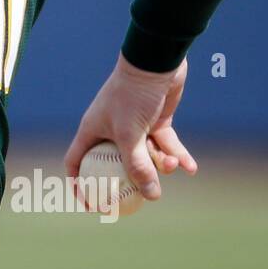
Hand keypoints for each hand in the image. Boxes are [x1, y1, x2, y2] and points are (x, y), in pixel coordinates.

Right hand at [62, 54, 197, 200]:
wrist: (155, 62)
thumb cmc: (132, 95)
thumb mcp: (130, 134)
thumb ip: (138, 166)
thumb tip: (151, 196)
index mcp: (92, 131)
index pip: (77, 163)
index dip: (81, 185)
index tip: (94, 205)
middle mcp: (111, 131)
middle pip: (116, 166)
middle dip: (132, 181)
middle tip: (144, 199)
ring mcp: (134, 127)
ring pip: (146, 156)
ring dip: (161, 164)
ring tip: (174, 165)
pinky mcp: (156, 122)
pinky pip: (165, 145)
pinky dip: (177, 155)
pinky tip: (190, 167)